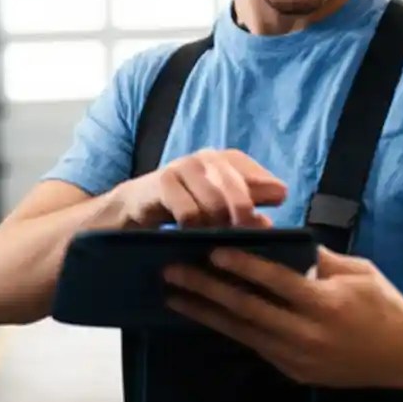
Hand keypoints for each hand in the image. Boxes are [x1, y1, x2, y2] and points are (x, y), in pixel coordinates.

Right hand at [113, 149, 287, 228]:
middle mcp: (209, 157)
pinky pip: (189, 213)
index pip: (263, 181)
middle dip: (243, 223)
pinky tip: (191, 239)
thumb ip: (245, 211)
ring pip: (216, 205)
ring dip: (217, 230)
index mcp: (228, 160)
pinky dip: (194, 231)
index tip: (263, 226)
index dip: (266, 206)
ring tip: (213, 243)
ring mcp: (185, 166)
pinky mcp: (163, 181)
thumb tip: (269, 225)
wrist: (132, 206)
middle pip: (241, 194)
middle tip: (240, 243)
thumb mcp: (217, 207)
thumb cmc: (182, 207)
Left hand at [163, 246, 402, 388]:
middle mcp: (308, 335)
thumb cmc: (384, 305)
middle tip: (173, 272)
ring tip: (174, 296)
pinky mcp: (295, 372)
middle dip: (206, 289)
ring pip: (242, 332)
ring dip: (205, 313)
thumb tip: (279, 238)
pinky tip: (206, 316)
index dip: (241, 266)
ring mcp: (299, 358)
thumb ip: (317, 257)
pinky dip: (229, 329)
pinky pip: (255, 346)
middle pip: (247, 309)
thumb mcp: (357, 272)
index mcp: (326, 305)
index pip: (274, 281)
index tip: (211, 251)